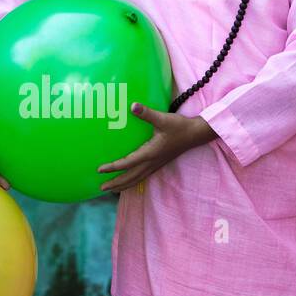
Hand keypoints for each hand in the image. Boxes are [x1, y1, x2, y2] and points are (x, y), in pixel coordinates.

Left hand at [96, 103, 216, 191]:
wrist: (196, 134)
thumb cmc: (179, 126)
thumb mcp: (162, 118)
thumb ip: (146, 113)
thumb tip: (132, 106)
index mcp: (150, 153)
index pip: (128, 163)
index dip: (113, 167)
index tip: (99, 169)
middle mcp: (152, 162)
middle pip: (131, 177)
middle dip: (116, 183)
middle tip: (101, 188)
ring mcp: (156, 165)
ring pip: (137, 179)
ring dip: (124, 185)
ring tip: (111, 190)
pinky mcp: (159, 163)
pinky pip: (143, 177)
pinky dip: (133, 182)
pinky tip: (128, 182)